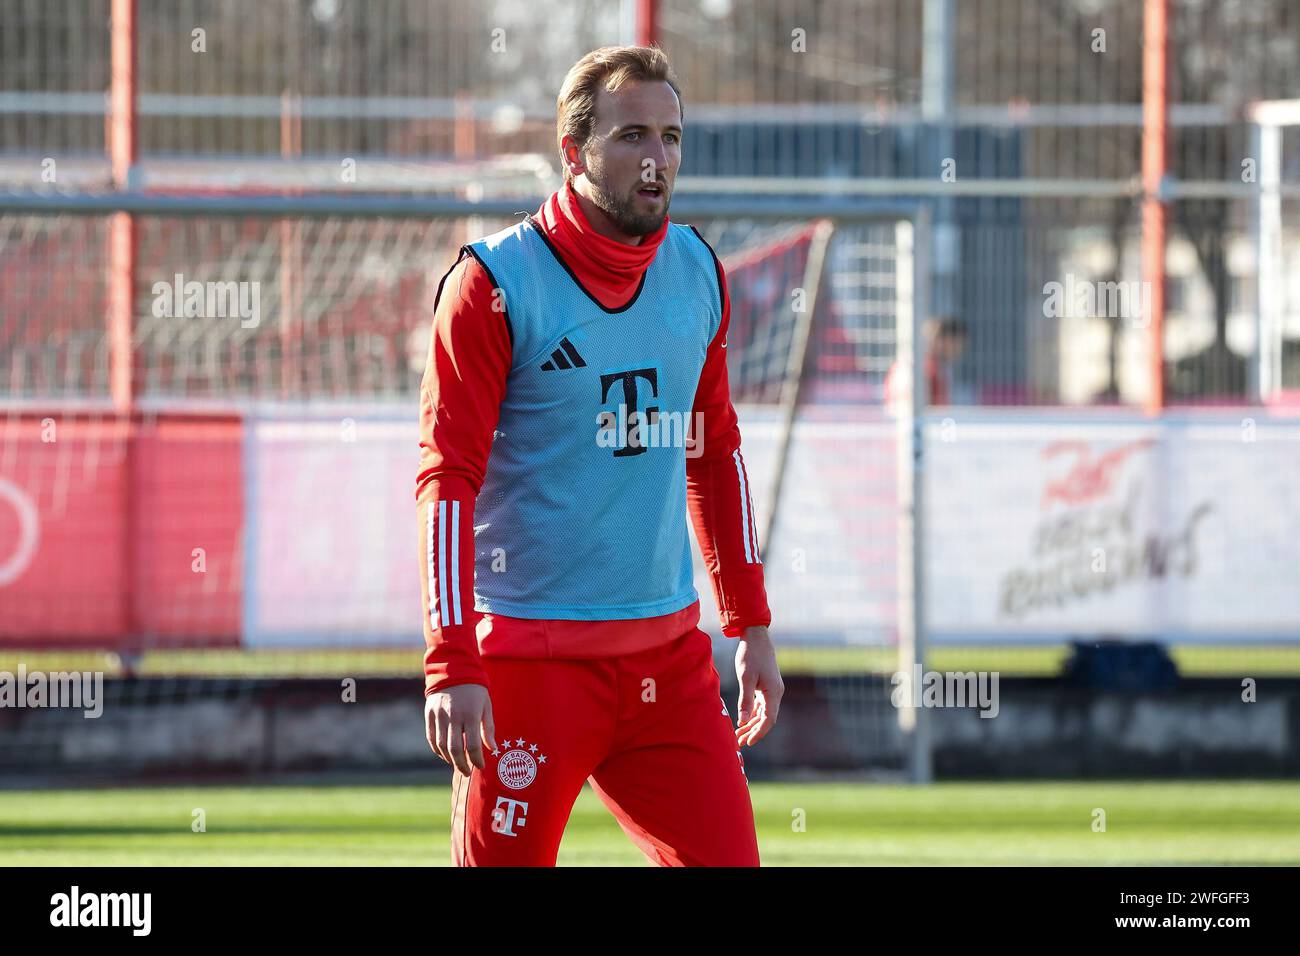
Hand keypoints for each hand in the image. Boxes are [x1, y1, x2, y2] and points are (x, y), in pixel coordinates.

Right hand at [425, 683, 496, 775]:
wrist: (453, 669)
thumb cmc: (475, 690)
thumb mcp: (486, 706)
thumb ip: (488, 728)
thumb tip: (492, 749)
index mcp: (470, 713)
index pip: (473, 744)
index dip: (477, 759)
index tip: (481, 766)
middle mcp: (453, 715)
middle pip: (455, 748)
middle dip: (462, 764)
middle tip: (467, 772)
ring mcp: (439, 715)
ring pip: (441, 745)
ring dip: (449, 759)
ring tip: (458, 764)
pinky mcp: (429, 714)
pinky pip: (431, 737)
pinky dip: (437, 750)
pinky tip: (445, 755)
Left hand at [734, 626, 782, 746]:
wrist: (756, 637)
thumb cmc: (750, 655)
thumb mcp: (746, 677)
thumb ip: (745, 700)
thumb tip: (742, 721)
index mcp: (774, 692)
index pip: (769, 719)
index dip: (759, 732)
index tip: (748, 742)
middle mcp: (776, 693)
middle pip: (766, 718)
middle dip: (753, 731)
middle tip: (739, 742)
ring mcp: (772, 690)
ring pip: (763, 713)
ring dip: (752, 724)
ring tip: (739, 735)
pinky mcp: (767, 686)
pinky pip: (761, 705)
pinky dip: (752, 714)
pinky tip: (743, 721)